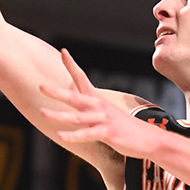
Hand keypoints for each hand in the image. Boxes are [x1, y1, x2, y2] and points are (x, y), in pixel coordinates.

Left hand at [40, 50, 158, 158]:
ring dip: (59, 115)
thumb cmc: (123, 126)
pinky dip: (74, 135)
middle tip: (41, 86)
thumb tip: (74, 92)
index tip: (63, 51)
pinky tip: (61, 135)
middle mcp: (99, 106)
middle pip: (75, 96)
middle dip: (57, 92)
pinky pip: (88, 134)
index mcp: (97, 100)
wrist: (149, 138)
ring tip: (43, 112)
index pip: (82, 78)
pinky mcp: (108, 133)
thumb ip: (88, 103)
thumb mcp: (105, 111)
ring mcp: (103, 119)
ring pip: (78, 116)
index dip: (72, 65)